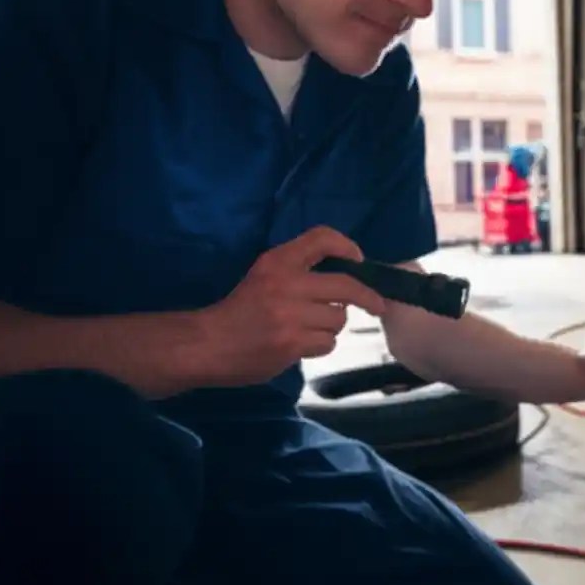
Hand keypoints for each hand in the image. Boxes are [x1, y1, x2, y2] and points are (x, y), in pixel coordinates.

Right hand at [189, 226, 385, 389]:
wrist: (207, 343)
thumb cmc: (240, 309)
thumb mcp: (265, 275)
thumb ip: (298, 269)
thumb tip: (346, 271)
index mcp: (277, 262)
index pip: (321, 239)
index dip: (347, 246)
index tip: (359, 260)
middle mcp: (287, 284)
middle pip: (347, 286)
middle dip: (368, 297)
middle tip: (377, 305)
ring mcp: (290, 316)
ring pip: (338, 318)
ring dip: (331, 325)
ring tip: (311, 328)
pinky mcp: (292, 344)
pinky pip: (327, 343)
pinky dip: (320, 345)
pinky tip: (302, 344)